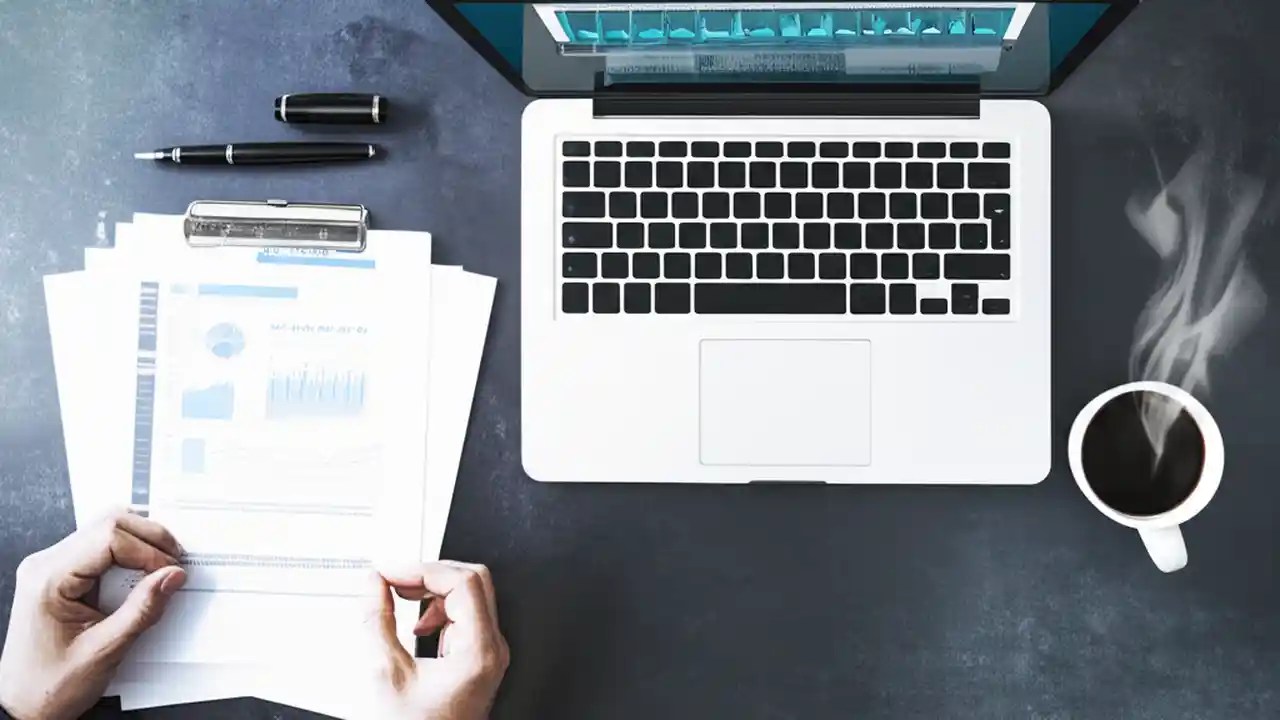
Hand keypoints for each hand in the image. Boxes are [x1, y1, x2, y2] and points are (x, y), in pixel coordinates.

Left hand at [0, 509, 186, 719]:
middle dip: (150, 539)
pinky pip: (101, 549)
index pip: (108, 538)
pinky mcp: (62, 575)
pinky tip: (142, 575)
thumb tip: (172, 576)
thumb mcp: (104, 651)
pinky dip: (130, 556)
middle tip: (174, 564)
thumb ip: (142, 610)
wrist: (23, 707)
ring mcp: (52, 567)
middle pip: (109, 524)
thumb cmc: (48, 686)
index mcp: (48, 579)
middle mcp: (45, 565)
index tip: (171, 572)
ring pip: (107, 530)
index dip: (148, 550)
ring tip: (161, 568)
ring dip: (141, 544)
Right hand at [366, 562, 508, 719]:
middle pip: (471, 583)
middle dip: (429, 575)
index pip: (463, 583)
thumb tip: (374, 584)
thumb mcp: (386, 673)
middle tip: (394, 578)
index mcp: (479, 651)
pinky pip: (465, 617)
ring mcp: (488, 654)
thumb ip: (377, 621)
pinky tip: (417, 624)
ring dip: (433, 591)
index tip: (392, 572)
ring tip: (400, 599)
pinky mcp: (478, 658)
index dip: (424, 569)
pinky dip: (439, 610)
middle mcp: (492, 649)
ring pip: (470, 597)